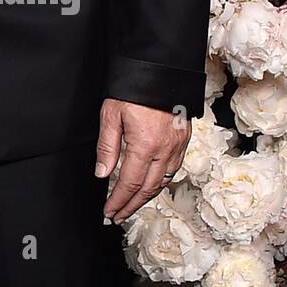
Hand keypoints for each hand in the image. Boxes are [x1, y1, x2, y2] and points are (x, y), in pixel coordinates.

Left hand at [96, 98, 190, 223]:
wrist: (160, 70)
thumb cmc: (134, 89)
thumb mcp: (111, 114)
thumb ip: (108, 147)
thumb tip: (103, 174)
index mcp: (145, 145)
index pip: (130, 183)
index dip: (118, 201)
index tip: (109, 212)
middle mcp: (165, 150)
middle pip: (147, 189)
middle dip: (131, 206)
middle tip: (117, 216)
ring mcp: (177, 146)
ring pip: (162, 183)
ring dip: (146, 198)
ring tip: (131, 206)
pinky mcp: (183, 141)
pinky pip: (173, 170)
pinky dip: (160, 183)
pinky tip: (150, 186)